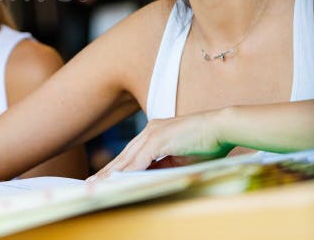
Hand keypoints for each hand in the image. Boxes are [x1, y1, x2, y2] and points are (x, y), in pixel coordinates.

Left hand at [88, 111, 232, 180]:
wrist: (222, 127)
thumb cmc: (208, 143)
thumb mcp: (182, 158)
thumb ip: (165, 164)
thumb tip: (150, 177)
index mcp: (155, 133)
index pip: (131, 154)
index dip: (117, 168)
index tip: (105, 178)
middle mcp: (150, 131)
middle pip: (124, 156)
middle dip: (107, 172)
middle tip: (91, 183)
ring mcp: (153, 133)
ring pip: (127, 158)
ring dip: (111, 174)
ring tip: (97, 185)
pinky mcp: (159, 139)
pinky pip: (139, 160)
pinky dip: (127, 171)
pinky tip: (116, 180)